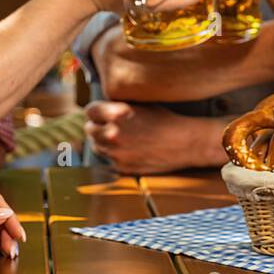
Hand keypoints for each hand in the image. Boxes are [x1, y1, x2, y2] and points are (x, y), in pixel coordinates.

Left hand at [84, 100, 222, 173]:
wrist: (184, 143)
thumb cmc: (164, 120)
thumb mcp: (139, 105)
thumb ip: (117, 107)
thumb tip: (101, 108)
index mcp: (115, 114)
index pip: (90, 111)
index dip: (97, 111)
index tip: (100, 112)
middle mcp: (112, 134)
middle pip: (90, 129)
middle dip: (98, 126)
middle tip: (108, 125)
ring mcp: (116, 153)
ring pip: (96, 146)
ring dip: (103, 141)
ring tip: (118, 137)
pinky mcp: (122, 168)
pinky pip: (110, 160)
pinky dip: (115, 155)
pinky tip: (128, 149)